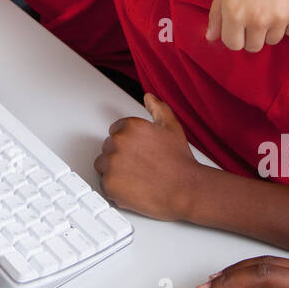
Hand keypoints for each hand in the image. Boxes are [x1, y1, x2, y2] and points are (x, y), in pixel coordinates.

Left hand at [93, 94, 199, 220]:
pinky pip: (104, 184)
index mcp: (130, 126)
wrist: (185, 189)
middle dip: (121, 156)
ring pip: (103, 165)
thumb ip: (158, 109)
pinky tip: (133, 188)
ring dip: (115, 171)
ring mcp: (112, 163)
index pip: (115, 131)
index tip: (139, 152)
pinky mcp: (109, 184)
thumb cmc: (179, 162)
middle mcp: (118, 141)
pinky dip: (116, 188)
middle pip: (108, 148)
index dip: (129, 144)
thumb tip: (149, 98)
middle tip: (141, 166)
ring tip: (137, 177)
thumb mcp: (172, 128)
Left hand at [207, 0, 288, 51]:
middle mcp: (256, 19)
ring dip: (271, 28)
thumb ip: (215, 16)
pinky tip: (284, 6)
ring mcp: (279, 16)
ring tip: (270, 6)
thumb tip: (210, 38)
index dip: (235, 36)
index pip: (233, 44)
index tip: (239, 26)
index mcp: (234, 13)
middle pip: (254, 47)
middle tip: (255, 15)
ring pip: (273, 40)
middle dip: (252, 35)